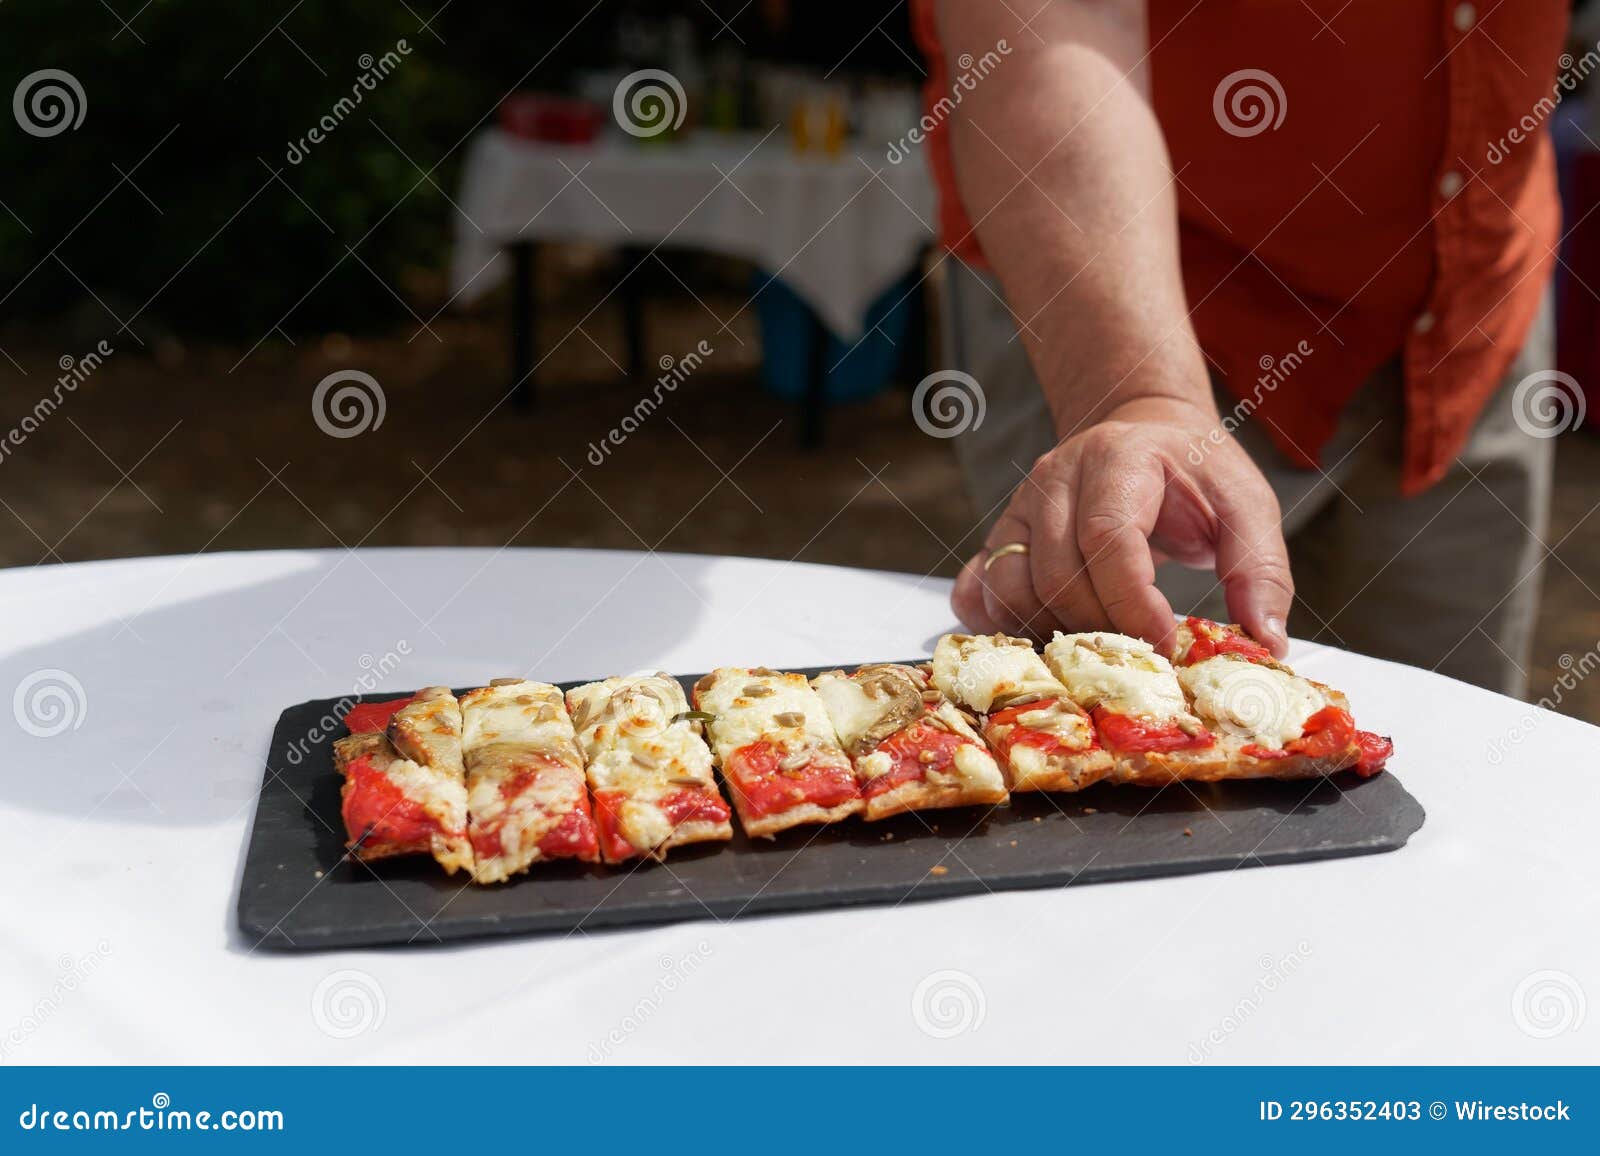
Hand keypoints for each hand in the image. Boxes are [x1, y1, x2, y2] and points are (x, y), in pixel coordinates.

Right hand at [951, 395, 1292, 656]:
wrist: (1141, 430)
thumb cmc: (1195, 472)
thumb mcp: (1247, 504)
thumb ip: (1261, 570)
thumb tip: (1265, 643)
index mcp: (1117, 459)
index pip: (1108, 538)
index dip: (1131, 603)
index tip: (1165, 647)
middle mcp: (1055, 478)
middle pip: (1058, 573)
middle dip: (1101, 630)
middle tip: (1141, 661)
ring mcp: (1019, 507)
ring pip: (1011, 588)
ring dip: (1053, 634)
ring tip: (1100, 652)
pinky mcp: (1002, 535)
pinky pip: (978, 589)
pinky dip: (1001, 624)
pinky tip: (1043, 638)